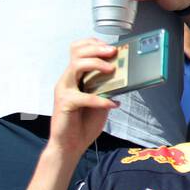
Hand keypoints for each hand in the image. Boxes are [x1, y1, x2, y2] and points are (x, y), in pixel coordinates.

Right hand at [48, 39, 121, 158]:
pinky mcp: (64, 103)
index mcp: (75, 76)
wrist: (70, 145)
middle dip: (97, 49)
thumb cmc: (85, 122)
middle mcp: (67, 80)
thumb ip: (108, 86)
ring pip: (76, 66)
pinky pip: (84, 96)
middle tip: (113, 52)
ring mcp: (64, 90)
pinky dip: (101, 100)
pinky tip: (114, 104)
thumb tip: (125, 73)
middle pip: (77, 53)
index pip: (78, 50)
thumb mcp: (101, 99)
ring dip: (96, 64)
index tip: (110, 47)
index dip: (93, 44)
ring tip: (111, 69)